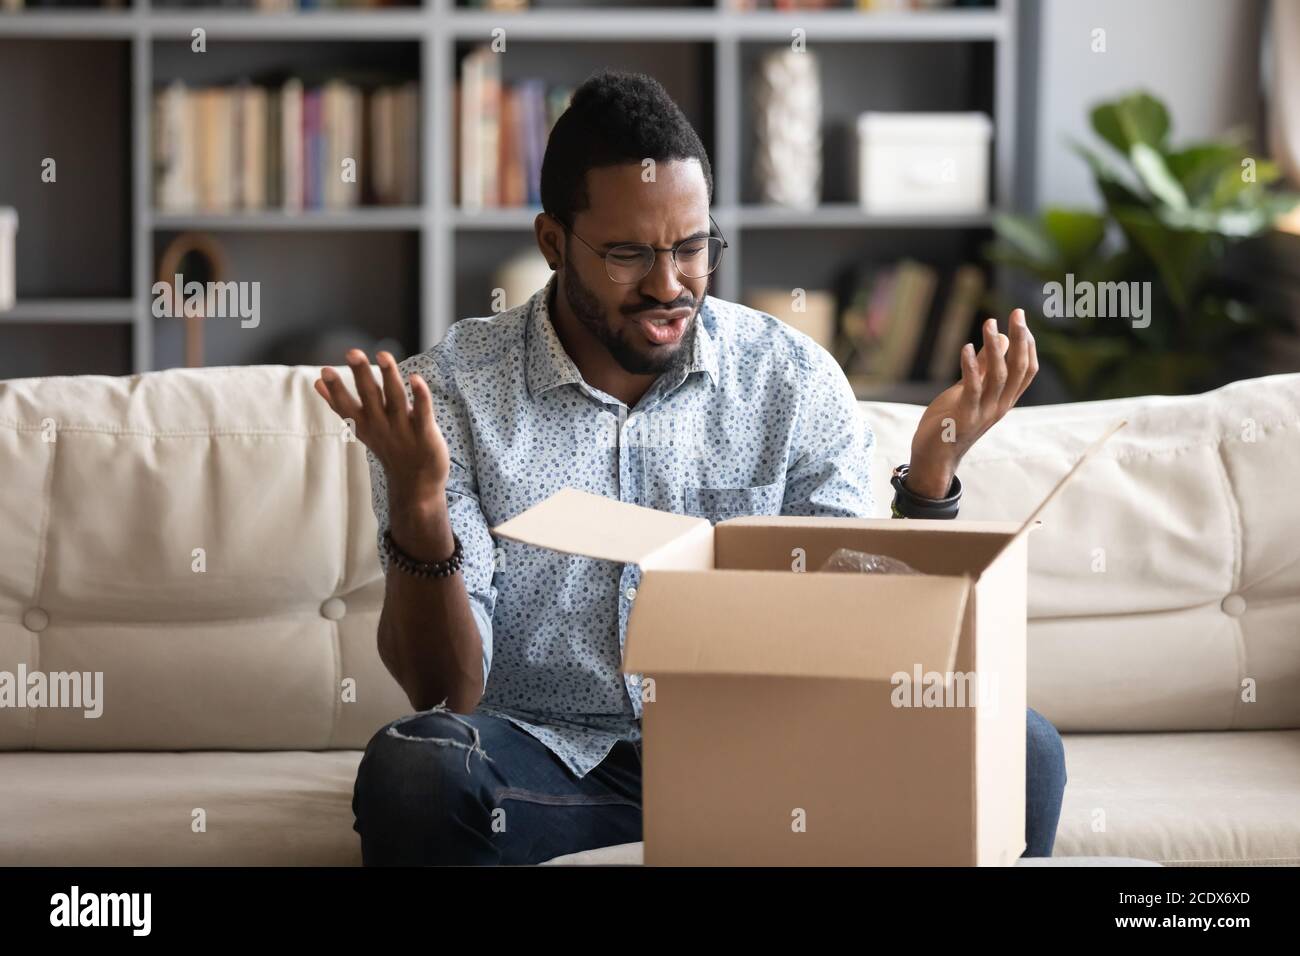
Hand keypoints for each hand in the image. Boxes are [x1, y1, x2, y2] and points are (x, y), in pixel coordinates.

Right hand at [314, 349, 450, 517]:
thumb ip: (341, 405)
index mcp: (365, 424)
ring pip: (396, 399)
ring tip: (383, 354)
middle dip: (361, 374)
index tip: (323, 372)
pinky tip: (416, 377)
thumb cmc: (388, 448)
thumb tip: (316, 383)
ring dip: (389, 376)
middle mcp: (381, 425)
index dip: (335, 390)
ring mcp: (403, 430)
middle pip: (370, 396)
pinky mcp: (425, 434)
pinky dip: (420, 396)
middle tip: (352, 352)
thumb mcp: (361, 428)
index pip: (346, 406)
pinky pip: (423, 413)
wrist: (416, 484)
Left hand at [905, 309, 1037, 498]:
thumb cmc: (951, 421)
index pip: (1027, 370)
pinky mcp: (964, 416)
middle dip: (1021, 340)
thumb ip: (986, 368)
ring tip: (989, 323)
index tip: (1020, 319)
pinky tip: (967, 347)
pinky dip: (971, 366)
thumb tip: (1001, 339)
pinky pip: (972, 388)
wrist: (934, 456)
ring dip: (995, 347)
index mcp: (1004, 400)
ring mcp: (983, 412)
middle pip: (1019, 369)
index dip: (1028, 345)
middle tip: (1016, 314)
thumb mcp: (970, 390)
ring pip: (999, 375)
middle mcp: (999, 406)